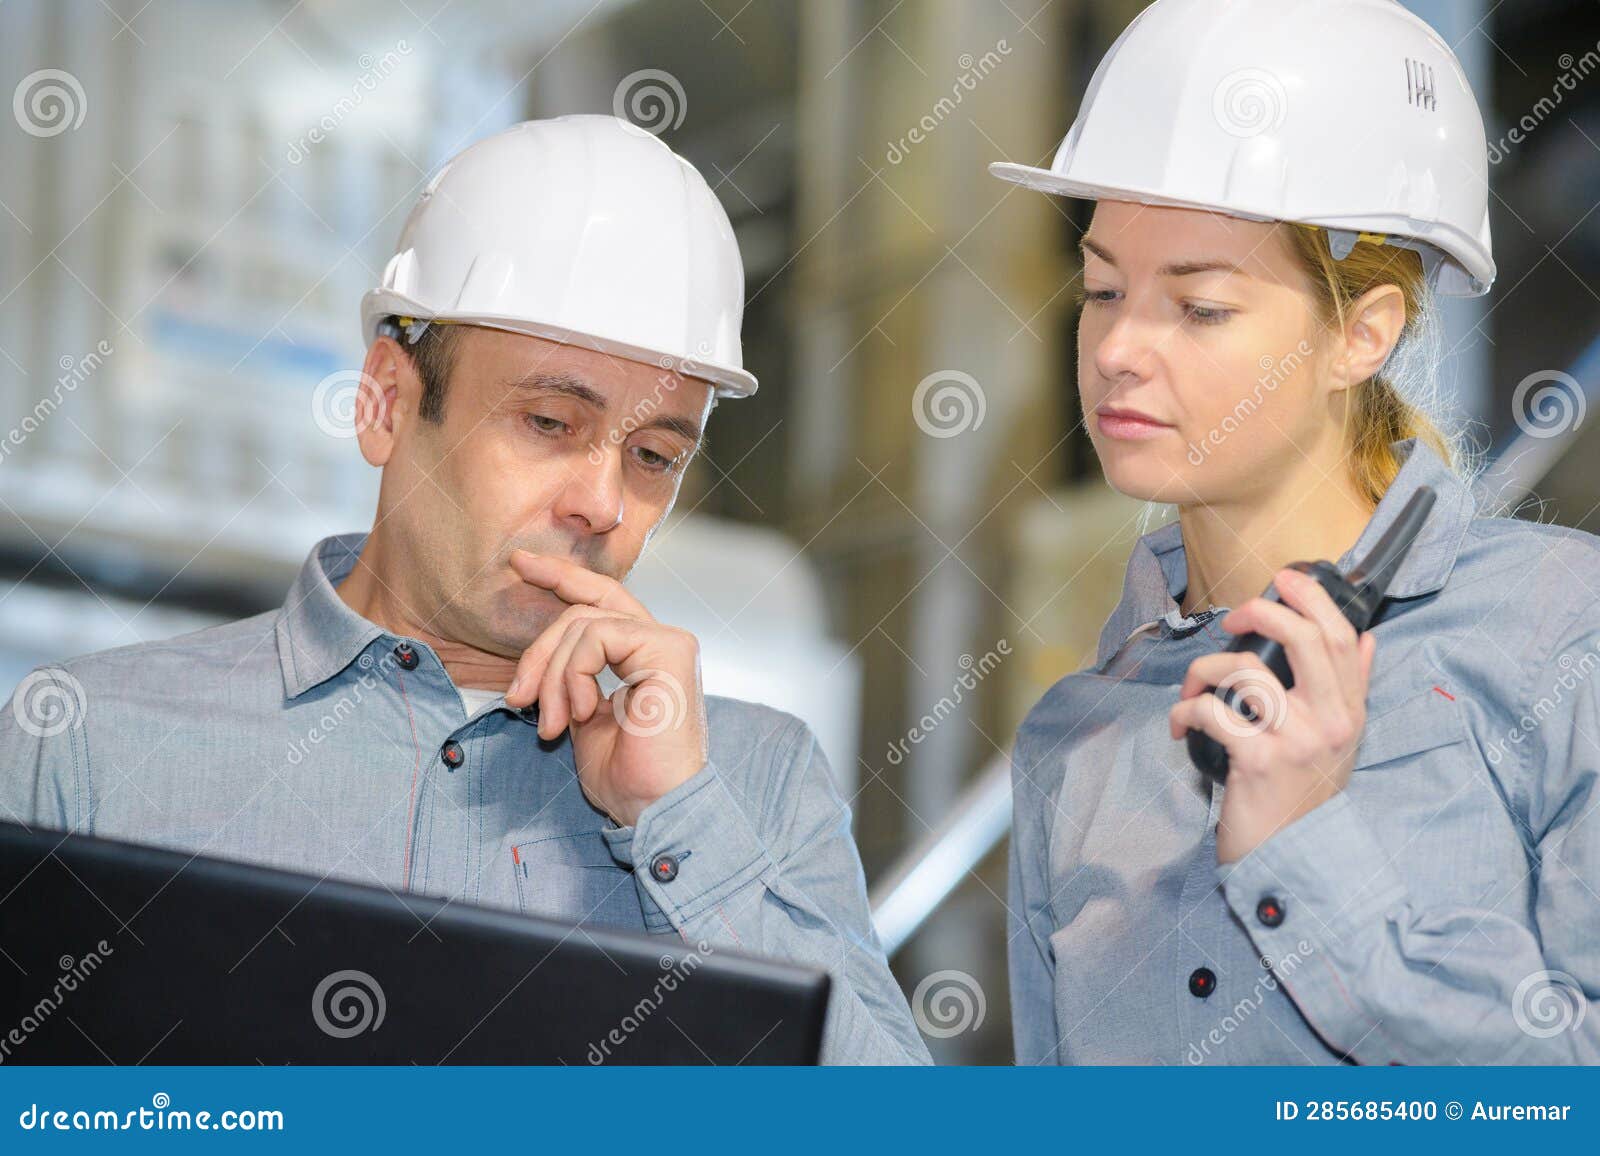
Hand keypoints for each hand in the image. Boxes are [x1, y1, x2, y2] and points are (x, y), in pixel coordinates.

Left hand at [504, 550, 708, 827]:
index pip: (601, 599)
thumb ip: (571, 682)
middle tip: (516, 696)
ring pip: (583, 622)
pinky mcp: (668, 649)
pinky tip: (581, 713)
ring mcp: (669, 641)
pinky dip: (573, 674)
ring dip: (552, 675)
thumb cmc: (627, 778)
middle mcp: (663, 640)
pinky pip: (596, 636)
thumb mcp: (584, 720)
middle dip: (539, 648)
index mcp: (645, 655)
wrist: (656, 809)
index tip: (520, 563)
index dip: (561, 576)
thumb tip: (533, 671)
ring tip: (550, 723)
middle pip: (584, 607)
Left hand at [1167, 567, 1376, 864]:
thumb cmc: (1304, 795)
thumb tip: (1367, 638)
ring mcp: (1296, 741)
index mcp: (1349, 711)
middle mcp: (1330, 722)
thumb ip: (1353, 689)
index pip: (1342, 638)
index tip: (1284, 579)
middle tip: (1233, 619)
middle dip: (1263, 614)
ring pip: (1246, 672)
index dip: (1312, 599)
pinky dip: (1187, 711)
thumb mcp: (1341, 742)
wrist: (1290, 858)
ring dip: (1204, 670)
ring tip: (1192, 691)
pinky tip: (1181, 725)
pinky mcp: (1258, 761)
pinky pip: (1214, 712)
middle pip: (1305, 640)